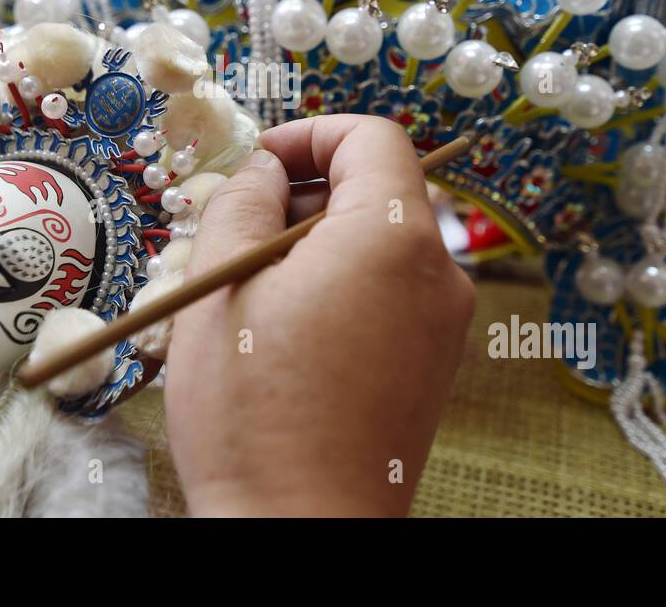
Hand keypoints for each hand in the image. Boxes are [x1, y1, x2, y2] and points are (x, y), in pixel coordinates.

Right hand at [163, 115, 474, 516]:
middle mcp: (438, 273)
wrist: (302, 531)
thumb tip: (264, 171)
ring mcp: (445, 324)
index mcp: (393, 237)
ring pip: (381, 242)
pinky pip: (390, 291)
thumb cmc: (254, 414)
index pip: (373, 137)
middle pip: (378, 189)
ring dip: (316, 241)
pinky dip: (341, 283)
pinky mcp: (434, 364)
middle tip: (235, 228)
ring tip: (248, 287)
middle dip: (305, 192)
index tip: (259, 162)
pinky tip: (282, 327)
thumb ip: (242, 202)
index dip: (310, 134)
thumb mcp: (221, 286)